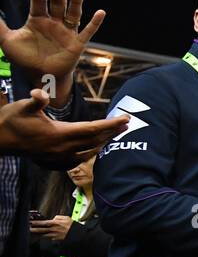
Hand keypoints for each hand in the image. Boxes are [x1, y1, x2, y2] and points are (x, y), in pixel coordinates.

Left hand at [0, 0, 105, 96]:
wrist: (40, 77)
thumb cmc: (25, 59)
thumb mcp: (7, 41)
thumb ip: (0, 26)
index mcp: (37, 20)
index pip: (38, 1)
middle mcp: (53, 23)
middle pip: (57, 3)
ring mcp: (66, 32)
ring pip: (73, 13)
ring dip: (76, 1)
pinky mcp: (77, 43)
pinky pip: (87, 32)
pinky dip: (95, 23)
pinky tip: (101, 12)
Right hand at [0, 88, 128, 160]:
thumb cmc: (11, 121)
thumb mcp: (23, 107)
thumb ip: (36, 101)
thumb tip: (40, 93)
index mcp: (59, 134)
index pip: (92, 129)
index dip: (111, 124)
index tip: (125, 118)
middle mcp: (62, 148)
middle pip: (95, 141)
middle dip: (112, 132)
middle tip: (127, 124)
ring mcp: (58, 158)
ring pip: (88, 152)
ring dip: (103, 143)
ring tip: (115, 134)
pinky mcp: (53, 162)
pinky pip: (78, 160)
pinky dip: (90, 153)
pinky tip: (95, 149)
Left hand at [29, 214, 71, 241]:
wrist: (77, 234)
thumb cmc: (72, 226)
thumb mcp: (67, 218)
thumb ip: (58, 217)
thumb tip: (53, 218)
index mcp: (56, 223)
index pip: (44, 222)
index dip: (37, 222)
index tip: (31, 222)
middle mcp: (54, 229)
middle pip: (42, 229)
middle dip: (34, 229)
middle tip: (29, 228)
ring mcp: (54, 235)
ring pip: (43, 234)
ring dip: (37, 234)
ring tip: (32, 233)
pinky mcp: (56, 239)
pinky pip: (48, 237)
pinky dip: (44, 237)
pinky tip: (40, 237)